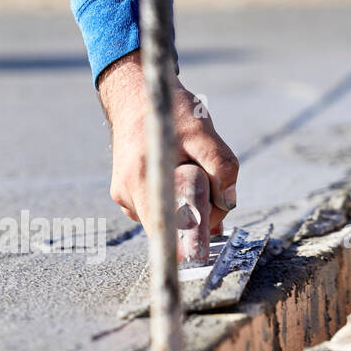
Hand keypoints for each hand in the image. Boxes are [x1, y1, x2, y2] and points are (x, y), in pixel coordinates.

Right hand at [98, 51, 238, 262]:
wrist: (135, 94)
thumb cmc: (170, 111)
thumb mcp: (203, 130)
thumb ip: (222, 167)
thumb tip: (227, 204)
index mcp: (143, 180)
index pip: (164, 231)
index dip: (185, 244)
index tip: (200, 256)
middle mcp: (128, 194)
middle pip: (170, 226)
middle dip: (198, 214)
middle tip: (210, 184)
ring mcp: (123, 197)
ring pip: (166, 217)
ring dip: (186, 205)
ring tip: (187, 167)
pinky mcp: (125, 194)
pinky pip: (158, 208)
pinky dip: (174, 199)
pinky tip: (175, 173)